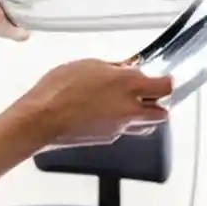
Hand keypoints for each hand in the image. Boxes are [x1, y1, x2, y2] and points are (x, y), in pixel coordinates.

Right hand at [21, 59, 172, 147]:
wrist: (40, 121)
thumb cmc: (59, 90)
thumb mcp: (89, 65)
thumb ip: (114, 68)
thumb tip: (125, 68)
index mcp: (128, 85)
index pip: (165, 87)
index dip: (166, 81)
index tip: (163, 76)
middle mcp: (130, 110)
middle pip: (163, 113)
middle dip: (160, 103)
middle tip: (150, 92)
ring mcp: (120, 128)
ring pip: (146, 125)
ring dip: (144, 115)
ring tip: (131, 103)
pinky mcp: (108, 140)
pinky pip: (125, 131)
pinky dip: (124, 122)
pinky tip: (109, 112)